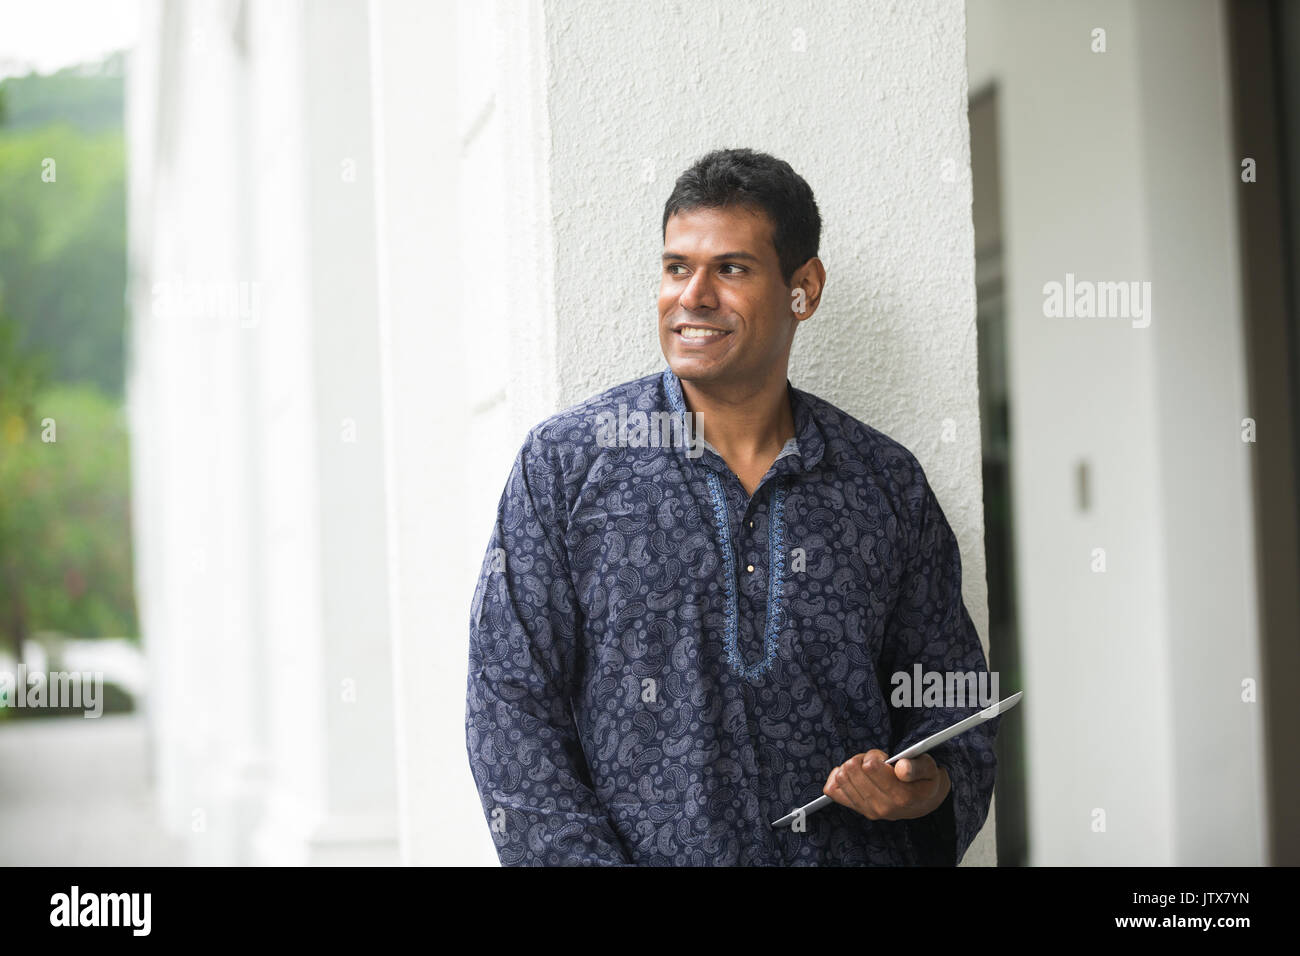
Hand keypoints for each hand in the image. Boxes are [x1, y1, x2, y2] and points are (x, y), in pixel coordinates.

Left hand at [822, 749, 950, 820]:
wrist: (922, 802)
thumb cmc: (924, 781)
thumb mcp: (930, 769)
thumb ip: (918, 767)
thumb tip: (901, 769)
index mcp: (901, 796)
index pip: (870, 767)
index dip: (875, 756)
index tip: (885, 758)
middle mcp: (882, 808)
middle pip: (852, 769)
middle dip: (863, 758)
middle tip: (875, 761)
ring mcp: (868, 811)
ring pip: (841, 777)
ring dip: (852, 767)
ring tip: (868, 769)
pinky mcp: (856, 809)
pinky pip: (832, 790)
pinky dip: (837, 777)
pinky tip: (852, 775)